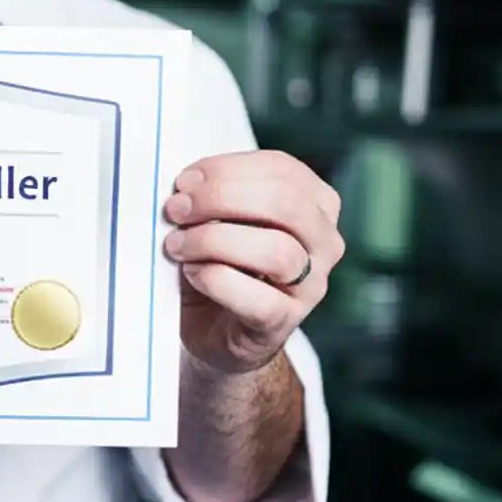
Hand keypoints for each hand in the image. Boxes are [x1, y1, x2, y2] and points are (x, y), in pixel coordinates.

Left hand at [163, 151, 344, 373]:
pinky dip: (215, 279)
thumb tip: (187, 187)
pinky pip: (258, 298)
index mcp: (315, 206)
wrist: (218, 332)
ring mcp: (311, 286)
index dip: (228, 169)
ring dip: (213, 241)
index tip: (185, 181)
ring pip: (276, 250)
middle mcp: (324, 243)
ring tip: (177, 244)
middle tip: (176, 208)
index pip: (281, 170)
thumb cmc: (220, 265)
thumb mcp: (222, 221)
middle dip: (221, 198)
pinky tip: (192, 272)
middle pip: (285, 203)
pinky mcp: (284, 322)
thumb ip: (215, 198)